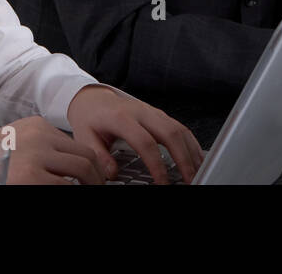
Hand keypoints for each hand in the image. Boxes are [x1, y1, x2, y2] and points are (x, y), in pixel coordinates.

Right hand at [0, 116, 103, 184]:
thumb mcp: (16, 144)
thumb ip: (41, 149)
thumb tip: (69, 171)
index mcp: (37, 127)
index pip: (75, 144)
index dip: (90, 164)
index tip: (95, 177)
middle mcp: (40, 137)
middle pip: (84, 156)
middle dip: (97, 176)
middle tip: (99, 188)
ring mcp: (37, 157)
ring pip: (81, 171)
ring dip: (90, 185)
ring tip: (90, 192)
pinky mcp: (32, 178)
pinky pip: (65, 187)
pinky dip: (72, 191)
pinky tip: (71, 194)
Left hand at [66, 85, 203, 183]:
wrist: (94, 98)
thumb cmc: (90, 118)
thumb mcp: (84, 136)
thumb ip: (99, 155)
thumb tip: (112, 173)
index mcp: (122, 118)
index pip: (145, 142)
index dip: (156, 164)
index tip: (162, 183)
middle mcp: (141, 112)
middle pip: (170, 133)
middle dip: (183, 158)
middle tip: (189, 179)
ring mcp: (153, 112)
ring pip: (179, 129)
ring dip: (191, 151)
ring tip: (197, 171)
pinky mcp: (159, 115)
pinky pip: (180, 127)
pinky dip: (191, 143)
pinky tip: (196, 157)